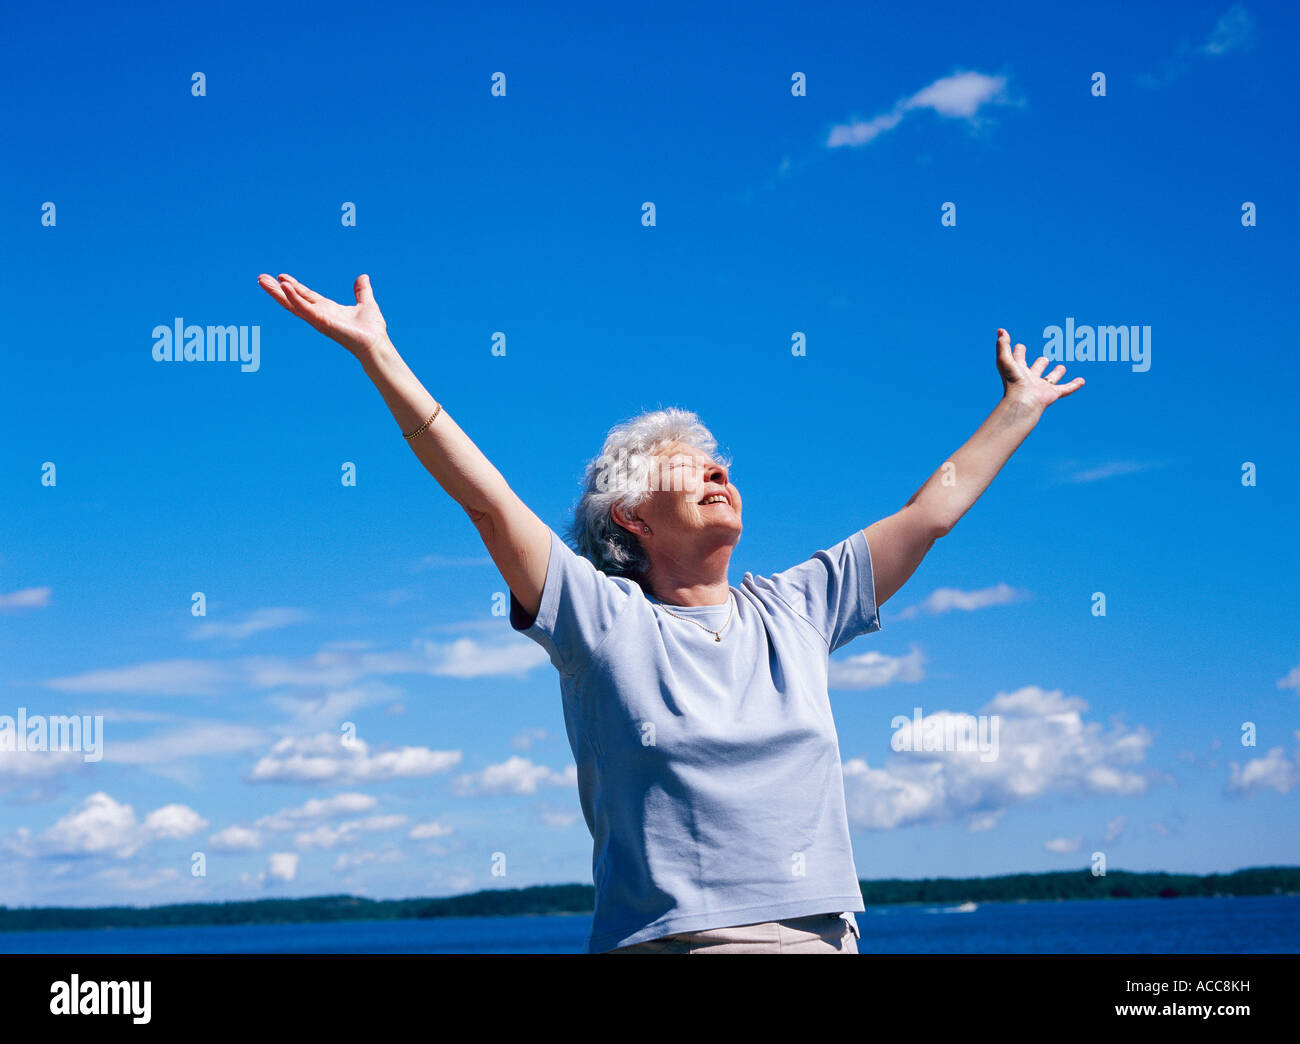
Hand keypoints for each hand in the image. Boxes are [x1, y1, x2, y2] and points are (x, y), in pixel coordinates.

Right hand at [257, 272, 389, 359]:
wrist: (376, 343)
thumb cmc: (371, 329)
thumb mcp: (366, 303)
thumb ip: (362, 291)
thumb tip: (363, 277)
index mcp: (327, 309)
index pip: (305, 295)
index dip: (293, 286)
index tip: (281, 277)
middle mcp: (319, 314)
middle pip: (293, 299)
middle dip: (277, 289)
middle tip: (261, 278)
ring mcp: (318, 318)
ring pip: (292, 304)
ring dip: (277, 292)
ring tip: (263, 281)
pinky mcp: (321, 321)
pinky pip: (304, 308)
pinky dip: (294, 297)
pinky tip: (284, 286)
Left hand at [995, 328, 1083, 409]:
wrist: (1023, 401)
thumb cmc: (1013, 381)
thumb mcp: (1005, 360)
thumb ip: (1003, 345)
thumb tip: (1000, 330)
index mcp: (1018, 371)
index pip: (1018, 359)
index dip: (1018, 352)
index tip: (1020, 346)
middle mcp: (1030, 379)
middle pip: (1035, 369)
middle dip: (1040, 364)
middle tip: (1043, 359)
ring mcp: (1041, 387)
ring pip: (1050, 379)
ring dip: (1056, 374)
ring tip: (1061, 367)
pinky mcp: (1053, 394)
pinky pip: (1066, 389)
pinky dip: (1074, 385)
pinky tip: (1082, 381)